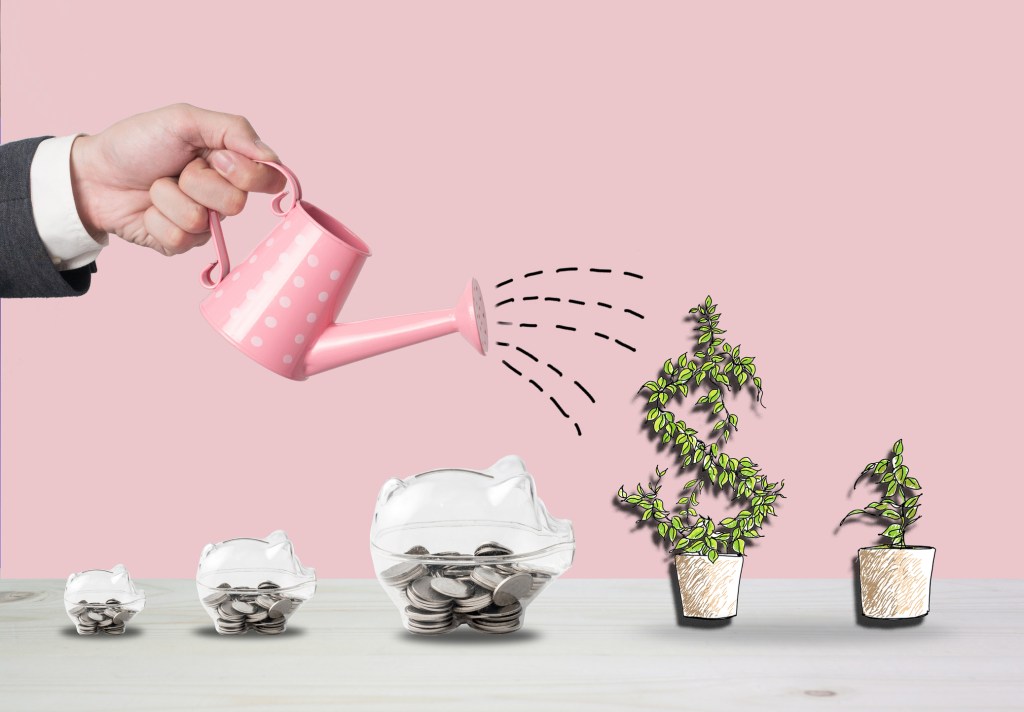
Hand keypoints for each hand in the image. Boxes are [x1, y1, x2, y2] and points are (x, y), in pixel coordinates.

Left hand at [69, 103, 286, 255]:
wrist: (93, 174)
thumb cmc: (137, 142)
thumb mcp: (184, 119)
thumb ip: (234, 130)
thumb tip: (273, 158)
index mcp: (231, 164)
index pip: (269, 180)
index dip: (246, 173)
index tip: (217, 158)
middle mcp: (223, 195)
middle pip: (236, 203)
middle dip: (198, 182)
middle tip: (178, 169)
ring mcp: (203, 222)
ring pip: (203, 222)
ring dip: (170, 200)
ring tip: (157, 186)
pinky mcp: (181, 244)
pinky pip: (181, 240)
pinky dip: (157, 220)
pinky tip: (148, 209)